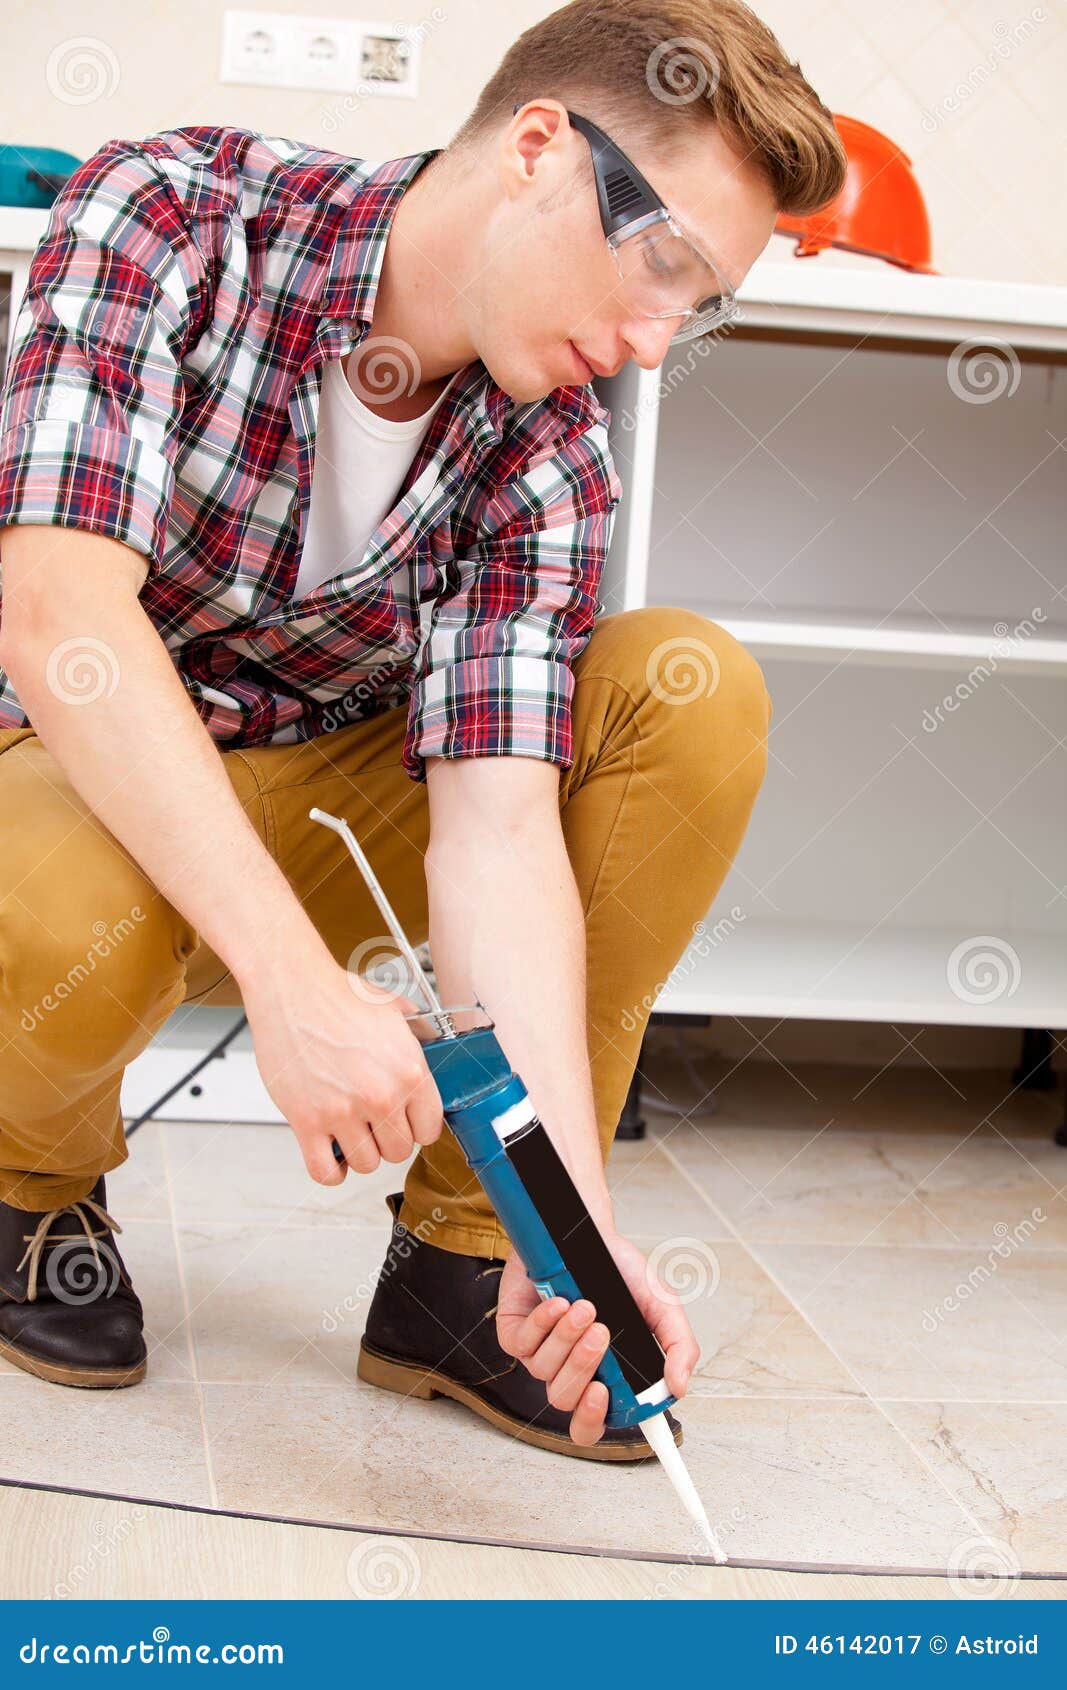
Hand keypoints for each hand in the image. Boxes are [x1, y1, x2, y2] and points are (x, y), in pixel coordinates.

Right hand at [240, 951, 443, 1181]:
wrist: (292, 988)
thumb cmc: (337, 995)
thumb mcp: (394, 1010)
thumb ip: (419, 1036)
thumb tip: (433, 1047)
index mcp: (409, 1070)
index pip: (430, 1129)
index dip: (417, 1128)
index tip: (406, 1123)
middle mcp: (380, 1095)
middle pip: (399, 1151)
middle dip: (389, 1139)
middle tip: (376, 1123)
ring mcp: (342, 1112)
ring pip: (366, 1164)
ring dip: (361, 1152)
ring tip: (352, 1131)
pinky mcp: (306, 1121)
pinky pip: (325, 1171)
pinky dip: (331, 1170)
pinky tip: (332, 1152)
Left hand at [495, 1228, 698, 1446]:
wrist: (587, 1233)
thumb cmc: (619, 1272)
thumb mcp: (661, 1305)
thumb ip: (678, 1346)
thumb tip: (679, 1387)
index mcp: (602, 1374)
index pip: (590, 1423)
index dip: (592, 1420)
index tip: (605, 1397)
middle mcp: (567, 1369)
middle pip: (565, 1399)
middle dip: (583, 1367)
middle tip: (601, 1333)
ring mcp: (539, 1352)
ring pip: (544, 1370)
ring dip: (566, 1339)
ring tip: (584, 1306)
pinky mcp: (514, 1331)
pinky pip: (522, 1343)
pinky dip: (544, 1322)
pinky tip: (559, 1301)